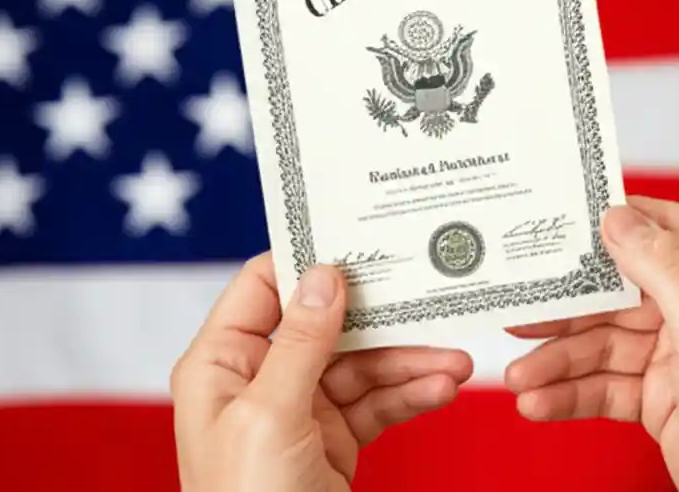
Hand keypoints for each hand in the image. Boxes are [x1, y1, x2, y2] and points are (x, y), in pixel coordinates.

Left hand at [172, 252, 472, 491]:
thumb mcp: (269, 417)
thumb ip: (300, 343)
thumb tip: (323, 276)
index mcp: (221, 363)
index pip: (264, 286)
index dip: (308, 260)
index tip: (360, 237)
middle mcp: (258, 378)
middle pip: (326, 324)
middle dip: (381, 316)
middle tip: (429, 295)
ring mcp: (298, 410)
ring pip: (362, 366)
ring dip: (409, 361)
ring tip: (456, 361)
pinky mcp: (332, 441)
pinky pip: (377, 404)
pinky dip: (410, 395)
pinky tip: (442, 388)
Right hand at [505, 197, 678, 491]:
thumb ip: (662, 268)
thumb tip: (618, 216)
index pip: (667, 229)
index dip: (615, 220)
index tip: (560, 216)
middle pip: (619, 291)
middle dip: (566, 310)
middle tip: (516, 313)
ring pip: (603, 341)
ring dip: (558, 359)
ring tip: (518, 377)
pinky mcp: (658, 392)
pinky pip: (604, 382)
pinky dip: (569, 392)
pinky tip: (537, 402)